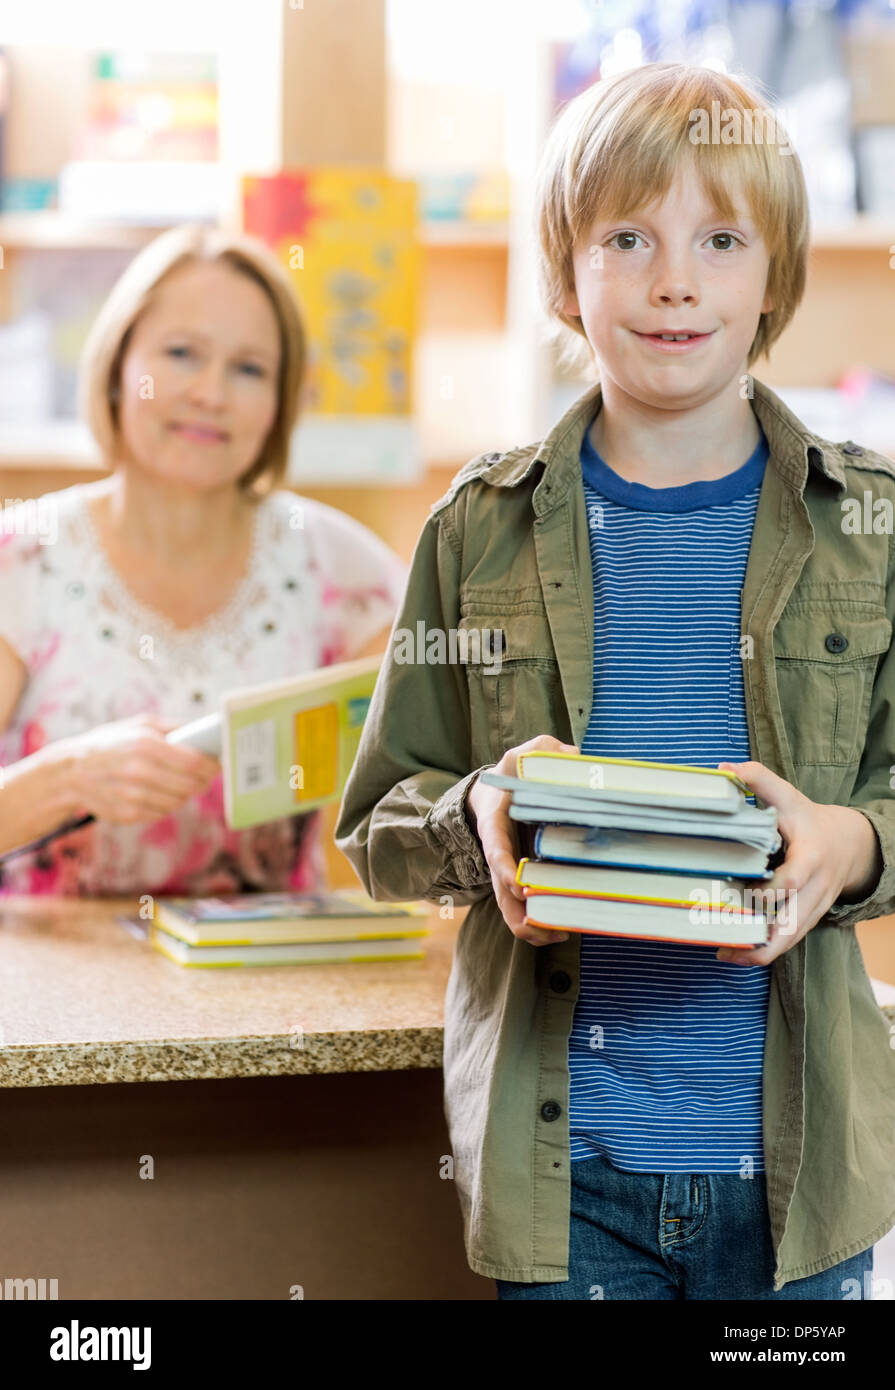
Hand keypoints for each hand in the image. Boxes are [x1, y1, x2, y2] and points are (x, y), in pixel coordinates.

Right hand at [59, 713, 221, 825]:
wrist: (70, 772)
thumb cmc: (109, 743)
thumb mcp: (138, 724)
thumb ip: (173, 728)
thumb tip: (205, 733)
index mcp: (144, 745)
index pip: (194, 762)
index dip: (212, 765)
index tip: (218, 763)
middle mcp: (139, 772)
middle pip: (190, 784)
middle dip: (203, 780)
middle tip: (206, 774)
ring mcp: (132, 797)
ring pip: (179, 801)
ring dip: (186, 792)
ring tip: (182, 782)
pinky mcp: (128, 815)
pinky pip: (162, 812)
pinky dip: (167, 803)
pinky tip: (160, 792)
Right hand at [467, 734, 579, 944]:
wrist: (491, 797)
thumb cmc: (510, 777)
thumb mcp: (522, 756)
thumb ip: (544, 751)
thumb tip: (574, 757)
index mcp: (495, 825)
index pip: (496, 851)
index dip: (508, 870)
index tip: (522, 885)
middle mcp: (498, 857)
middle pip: (503, 895)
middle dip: (524, 915)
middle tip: (551, 923)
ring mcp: (506, 874)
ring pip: (511, 913)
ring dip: (533, 929)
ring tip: (563, 932)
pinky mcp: (519, 884)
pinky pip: (522, 913)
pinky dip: (538, 926)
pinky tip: (563, 928)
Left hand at [714, 759, 881, 964]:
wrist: (849, 845)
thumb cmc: (809, 820)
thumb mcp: (788, 796)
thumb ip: (759, 780)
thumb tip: (724, 770)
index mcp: (810, 858)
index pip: (793, 880)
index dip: (768, 890)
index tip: (742, 892)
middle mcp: (815, 889)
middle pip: (792, 923)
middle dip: (761, 936)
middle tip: (724, 936)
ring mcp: (814, 908)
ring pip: (790, 939)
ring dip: (759, 950)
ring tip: (726, 951)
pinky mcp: (808, 919)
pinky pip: (789, 941)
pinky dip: (765, 949)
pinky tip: (736, 950)